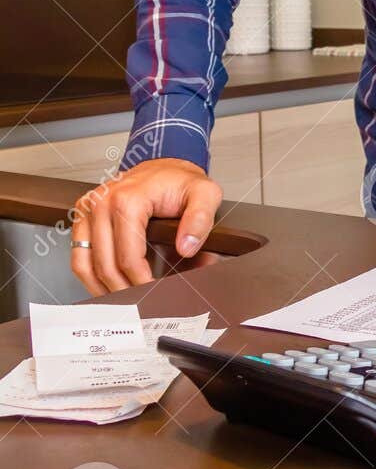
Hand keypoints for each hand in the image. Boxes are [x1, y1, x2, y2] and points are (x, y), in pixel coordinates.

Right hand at [69, 158, 222, 294]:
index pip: (129, 258)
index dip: (142, 283)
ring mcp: (88, 209)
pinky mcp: (82, 215)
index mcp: (128, 200)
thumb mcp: (205, 194)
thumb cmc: (180, 181)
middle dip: (125, 291)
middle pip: (106, 266)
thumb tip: (186, 247)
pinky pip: (78, 256)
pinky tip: (109, 286)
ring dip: (104, 289)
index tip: (156, 294)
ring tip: (126, 299)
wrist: (164, 166)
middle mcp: (101, 203)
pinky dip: (91, 276)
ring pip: (85, 265)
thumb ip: (200, 220)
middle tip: (143, 302)